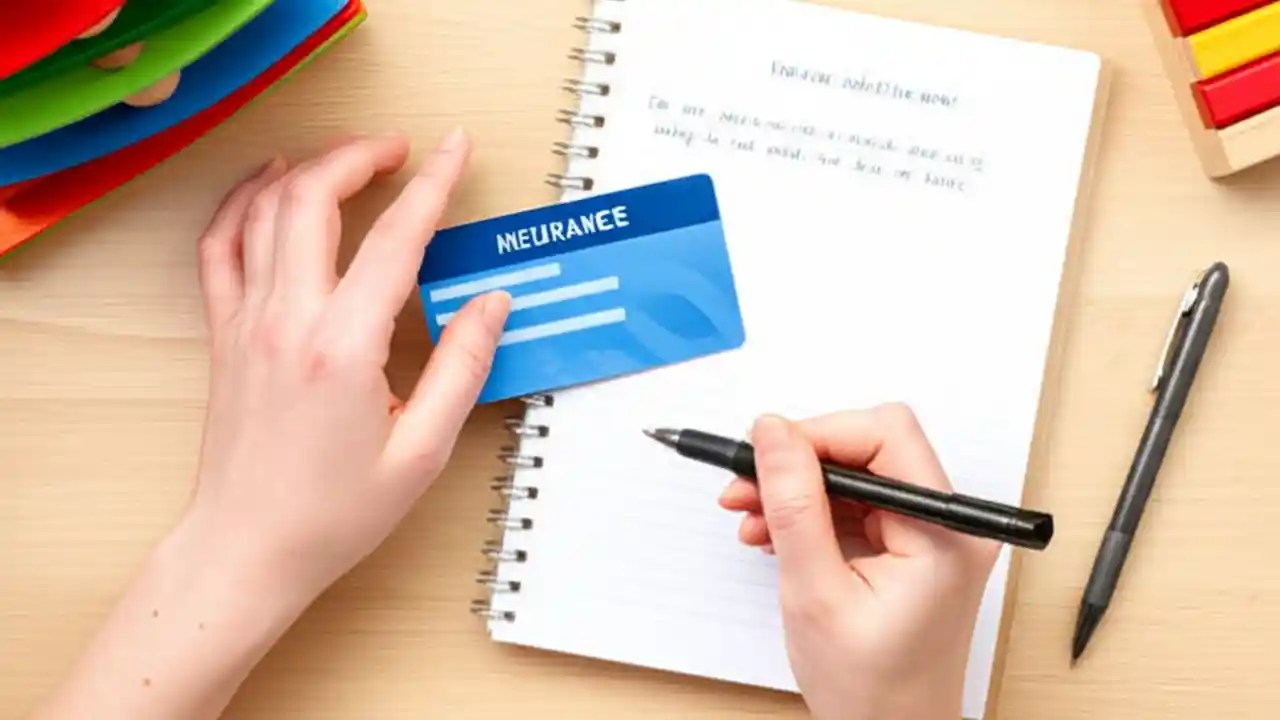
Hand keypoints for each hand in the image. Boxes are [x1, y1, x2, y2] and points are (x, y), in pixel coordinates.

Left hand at [181, 130, 509, 609]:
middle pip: (313, 199)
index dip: (433, 184)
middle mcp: (287, 319)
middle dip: (359, 156)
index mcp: (343, 346)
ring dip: (307, 169)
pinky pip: (220, 247)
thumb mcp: (421, 452)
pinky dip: (241, 203)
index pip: (395, 239)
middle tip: (401, 149)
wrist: (246, 549)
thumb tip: (491, 304)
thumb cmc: (333, 514)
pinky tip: (266, 186)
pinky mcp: (224, 335)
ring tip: (349, 159)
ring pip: (263, 211)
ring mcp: (246, 322)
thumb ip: (461, 368)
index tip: (456, 148)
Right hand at [720, 408, 999, 719]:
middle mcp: (949, 525)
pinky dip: (812, 513)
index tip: (763, 452)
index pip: (886, 435)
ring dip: (798, 489)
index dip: (819, 434)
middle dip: (800, 462)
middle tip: (744, 485)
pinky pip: (858, 506)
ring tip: (750, 517)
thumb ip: (794, 504)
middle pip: (869, 448)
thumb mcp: (815, 592)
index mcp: (944, 533)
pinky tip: (774, 534)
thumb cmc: (868, 690)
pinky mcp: (912, 548)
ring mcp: (932, 536)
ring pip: (857, 475)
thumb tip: (772, 432)